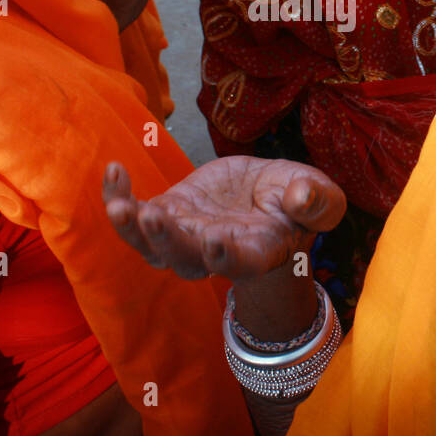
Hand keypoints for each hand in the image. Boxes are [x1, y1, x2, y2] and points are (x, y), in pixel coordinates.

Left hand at [102, 157, 346, 280]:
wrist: (269, 197)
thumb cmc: (298, 202)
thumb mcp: (320, 196)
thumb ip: (318, 201)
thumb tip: (301, 198)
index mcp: (255, 253)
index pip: (236, 264)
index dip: (224, 256)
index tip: (215, 238)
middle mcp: (214, 253)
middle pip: (184, 258)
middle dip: (166, 240)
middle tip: (151, 217)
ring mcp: (185, 236)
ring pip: (151, 246)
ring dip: (132, 230)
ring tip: (119, 206)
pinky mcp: (168, 212)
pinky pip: (137, 213)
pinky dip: (121, 196)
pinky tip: (115, 171)